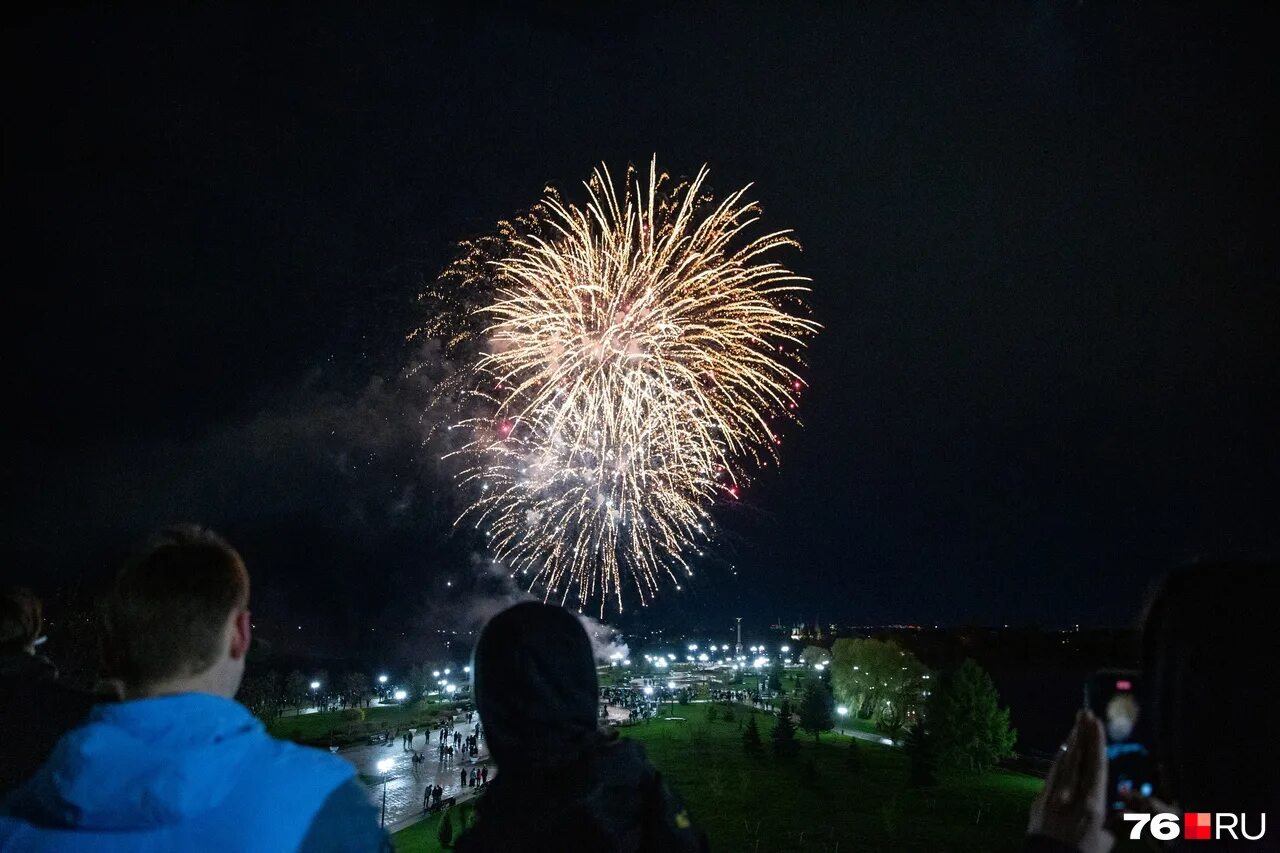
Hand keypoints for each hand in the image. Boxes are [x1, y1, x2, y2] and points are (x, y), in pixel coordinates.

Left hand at [1028, 709, 1113, 852]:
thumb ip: (1120, 821)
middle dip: (1081, 733)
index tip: (1097, 723)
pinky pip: (1052, 774)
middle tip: (1084, 712)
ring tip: (1076, 725)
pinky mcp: (1039, 799)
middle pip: (1077, 758)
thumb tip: (1130, 806)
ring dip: (1070, 743)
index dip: (1096, 743)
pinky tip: (1064, 751)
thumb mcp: (1108, 841)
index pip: (1095, 767)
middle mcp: (1070, 796)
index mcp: (1092, 806)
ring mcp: (1051, 795)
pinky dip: (1060, 760)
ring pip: (1062, 763)